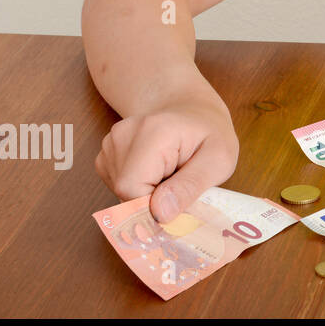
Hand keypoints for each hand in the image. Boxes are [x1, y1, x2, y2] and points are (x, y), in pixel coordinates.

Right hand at [95, 90, 238, 223]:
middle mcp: (123, 134)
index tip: (180, 202)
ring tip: (170, 173)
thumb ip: (191, 186)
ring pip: (120, 193)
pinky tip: (157, 172)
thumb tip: (160, 214)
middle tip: (180, 182)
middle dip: (153, 201)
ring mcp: (110, 143)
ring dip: (147, 194)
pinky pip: (118, 187)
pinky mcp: (106, 154)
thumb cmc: (210, 134)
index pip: (132, 189)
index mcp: (152, 132)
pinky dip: (138, 188)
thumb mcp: (219, 159)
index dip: (154, 207)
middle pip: (125, 193)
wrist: (192, 111)